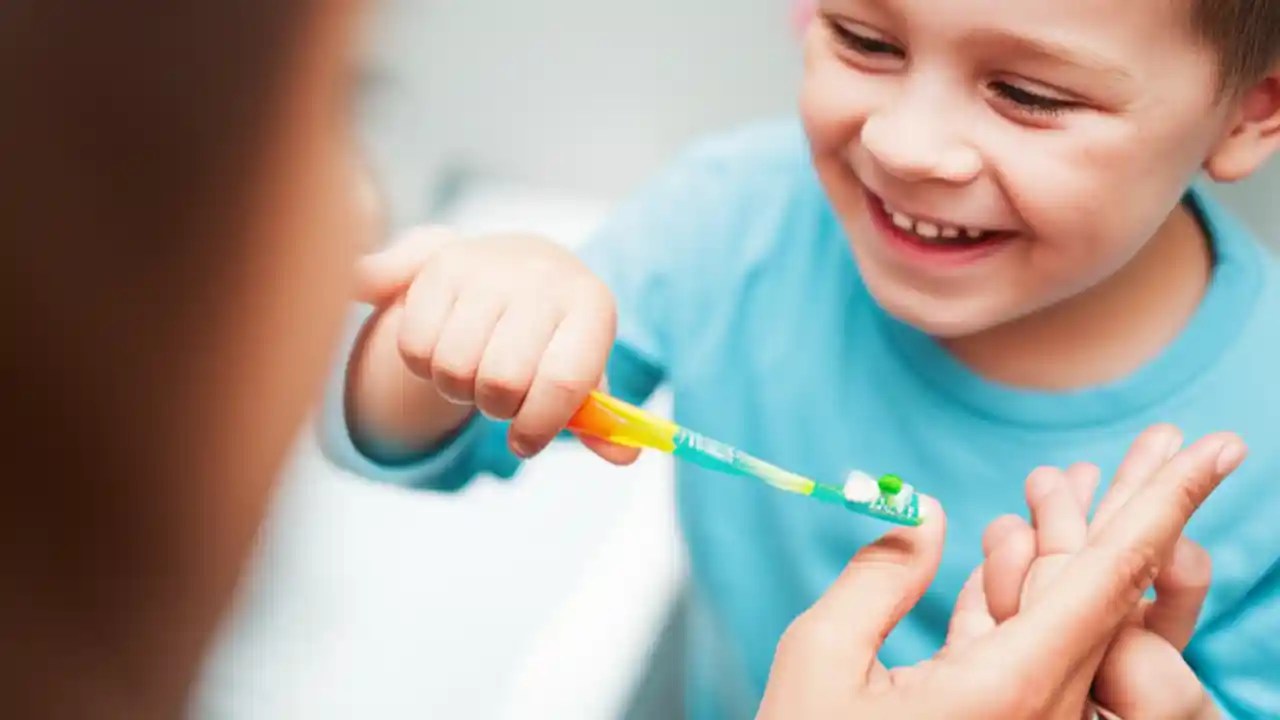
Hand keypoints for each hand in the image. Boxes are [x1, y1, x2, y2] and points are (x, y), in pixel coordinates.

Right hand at [352, 227, 637, 462]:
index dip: (539, 426)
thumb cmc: (554, 334)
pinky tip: (446, 346)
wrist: (519, 264)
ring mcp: (489, 268)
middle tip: (502, 396)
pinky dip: (424, 366)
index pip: (564, 382)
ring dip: (457, 388)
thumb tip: (625, 456)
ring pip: (453, 367)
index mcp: (591, 308)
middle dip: (496, 407)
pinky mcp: (440, 264)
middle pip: (502, 382)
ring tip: (475, 370)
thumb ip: (601, 420)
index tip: (524, 443)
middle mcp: (542, 280)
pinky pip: (414, 347)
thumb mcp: (583, 369)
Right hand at [757, 431, 1243, 719]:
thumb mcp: (818, 664)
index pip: (1111, 578)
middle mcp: (1040, 709)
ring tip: (1070, 473)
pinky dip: (1021, 588)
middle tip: (1168, 436)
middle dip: (1133, 502)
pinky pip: (1027, 645)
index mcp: (1008, 691)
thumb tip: (927, 516)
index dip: (1168, 505)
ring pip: (1065, 611)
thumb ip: (878, 579)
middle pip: (1105, 585)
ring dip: (1062, 539)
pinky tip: (1011, 538)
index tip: (1217, 451)